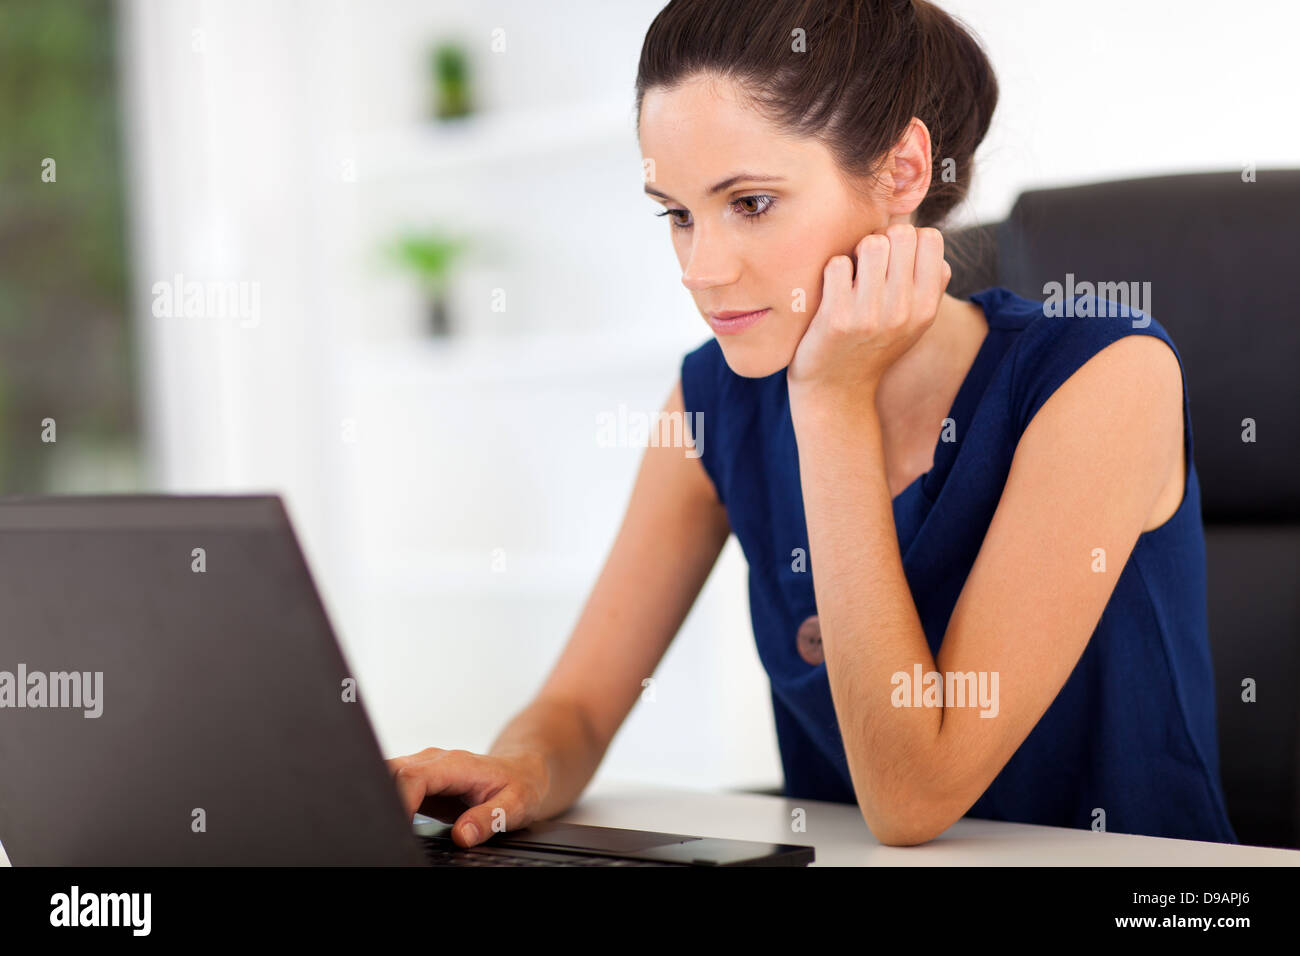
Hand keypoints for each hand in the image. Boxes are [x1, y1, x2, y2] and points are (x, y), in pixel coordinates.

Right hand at [386, 747, 549, 847]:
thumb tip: (463, 835)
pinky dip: (390, 804)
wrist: (522, 771)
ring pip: (387, 776)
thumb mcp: (516, 804)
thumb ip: (489, 818)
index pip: (413, 776)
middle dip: (385, 800)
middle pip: (392, 772)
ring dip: (386, 801)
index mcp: (456, 765)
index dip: (401, 802)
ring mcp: (425, 769)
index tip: (401, 829)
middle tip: (393, 833)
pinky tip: (398, 825)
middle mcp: (435, 761)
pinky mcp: (420, 781)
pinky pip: (394, 786)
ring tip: (394, 830)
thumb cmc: (520, 784)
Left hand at [787, 223, 951, 397]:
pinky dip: (831, 271)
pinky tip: (831, 292)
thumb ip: (924, 278)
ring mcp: (871, 315)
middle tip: (866, 266)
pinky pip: (837, 264)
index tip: (891, 259)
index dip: (907, 239)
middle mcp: (904, 311)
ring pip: (871, 243)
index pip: (930, 238)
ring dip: (856, 252)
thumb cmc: (872, 343)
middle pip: (901, 234)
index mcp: (926, 307)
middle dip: (880, 240)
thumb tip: (916, 226)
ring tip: (850, 276)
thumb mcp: (912, 319)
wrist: (836, 391)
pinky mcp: (837, 319)